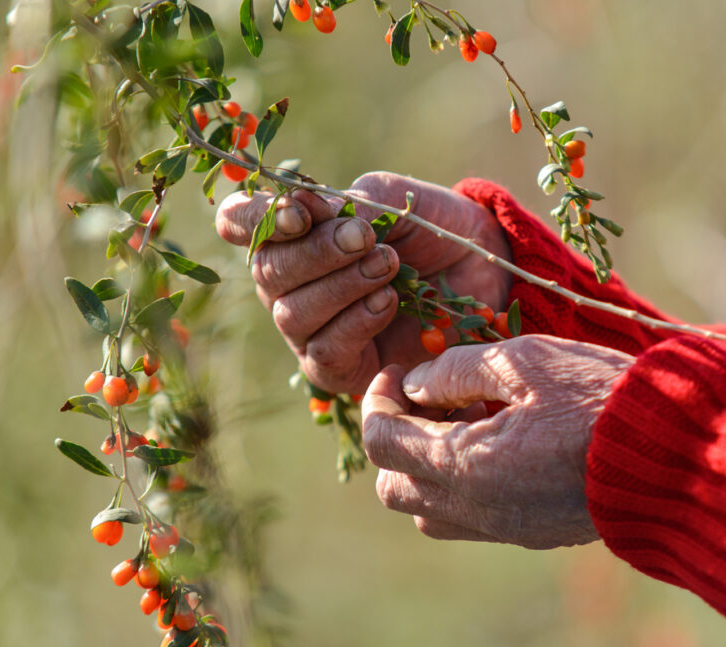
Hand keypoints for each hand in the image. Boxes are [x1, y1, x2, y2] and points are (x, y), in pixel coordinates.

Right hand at [215, 172, 511, 393]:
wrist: (486, 274)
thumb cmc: (435, 231)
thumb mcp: (401, 200)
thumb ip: (357, 199)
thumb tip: (314, 212)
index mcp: (293, 234)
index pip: (238, 221)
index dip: (255, 217)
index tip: (300, 213)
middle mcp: (291, 283)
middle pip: (267, 271)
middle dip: (316, 252)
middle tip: (365, 238)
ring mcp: (311, 329)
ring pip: (292, 314)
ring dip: (340, 286)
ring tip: (387, 266)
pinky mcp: (341, 368)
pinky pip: (325, 352)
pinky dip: (355, 323)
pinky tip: (387, 301)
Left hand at [361, 335, 634, 549]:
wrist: (676, 459)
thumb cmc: (601, 399)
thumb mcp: (526, 362)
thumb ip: (456, 370)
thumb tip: (414, 383)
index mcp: (465, 464)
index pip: (381, 442)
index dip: (377, 400)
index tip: (399, 372)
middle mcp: (474, 508)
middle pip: (393, 486)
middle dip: (395, 439)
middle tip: (429, 397)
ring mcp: (502, 527)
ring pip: (426, 510)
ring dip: (427, 466)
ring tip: (465, 420)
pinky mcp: (529, 533)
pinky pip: (468, 519)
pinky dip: (461, 484)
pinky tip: (498, 443)